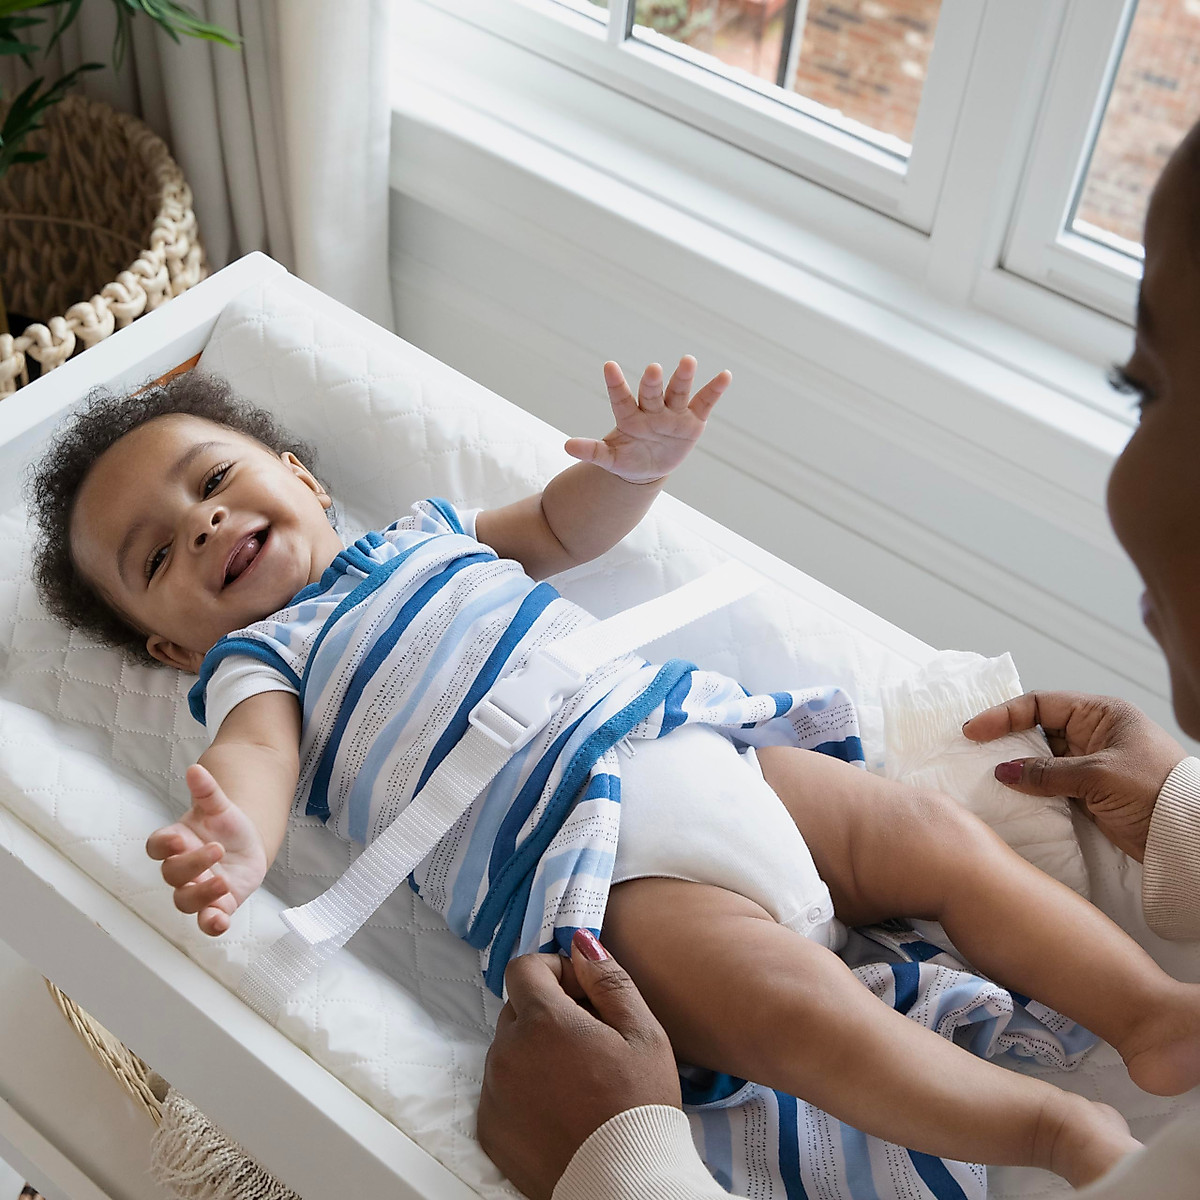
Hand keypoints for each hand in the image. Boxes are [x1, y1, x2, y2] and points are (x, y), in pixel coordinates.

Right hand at [146, 764, 268, 934]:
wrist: (247, 844)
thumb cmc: (224, 825)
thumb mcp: (219, 806)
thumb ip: (207, 790)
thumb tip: (196, 769)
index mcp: (177, 842)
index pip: (156, 847)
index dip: (163, 845)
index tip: (179, 838)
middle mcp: (183, 869)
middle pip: (172, 874)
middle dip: (192, 864)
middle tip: (216, 849)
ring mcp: (199, 888)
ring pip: (185, 901)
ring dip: (200, 895)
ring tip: (222, 882)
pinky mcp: (219, 904)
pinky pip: (207, 921)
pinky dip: (211, 924)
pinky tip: (220, 921)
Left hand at [477, 932, 681, 1199]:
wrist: (622, 1186)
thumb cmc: (639, 1107)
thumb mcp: (643, 1034)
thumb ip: (608, 979)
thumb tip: (580, 941)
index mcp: (543, 1022)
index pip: (524, 968)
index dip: (554, 971)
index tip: (581, 992)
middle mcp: (507, 1052)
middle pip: (517, 1008)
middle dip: (548, 1011)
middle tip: (589, 1039)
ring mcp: (493, 1092)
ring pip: (508, 1049)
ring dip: (534, 1050)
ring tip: (578, 1079)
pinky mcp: (489, 1128)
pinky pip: (499, 1089)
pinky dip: (522, 1089)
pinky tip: (559, 1108)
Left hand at [564, 357, 730, 483]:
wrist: (648, 467)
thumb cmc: (627, 458)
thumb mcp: (611, 459)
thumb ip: (592, 451)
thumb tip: (566, 445)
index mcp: (630, 417)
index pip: (621, 398)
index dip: (616, 384)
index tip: (609, 366)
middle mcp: (652, 409)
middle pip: (652, 393)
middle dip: (653, 382)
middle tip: (653, 369)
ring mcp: (673, 413)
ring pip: (677, 392)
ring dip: (683, 377)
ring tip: (688, 360)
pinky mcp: (693, 420)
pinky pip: (704, 402)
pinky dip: (714, 390)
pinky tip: (725, 375)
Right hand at [962, 691, 1185, 861]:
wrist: (1187, 835)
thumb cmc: (1155, 790)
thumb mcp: (1099, 775)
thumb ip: (1047, 773)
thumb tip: (1004, 772)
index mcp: (1101, 714)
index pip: (1041, 705)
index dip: (1004, 715)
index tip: (974, 731)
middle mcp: (1093, 734)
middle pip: (1036, 730)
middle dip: (1006, 740)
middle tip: (973, 752)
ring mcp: (1089, 764)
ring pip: (1040, 760)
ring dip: (1016, 767)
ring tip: (987, 775)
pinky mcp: (1088, 792)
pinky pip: (1048, 785)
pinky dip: (1029, 789)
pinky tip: (1012, 794)